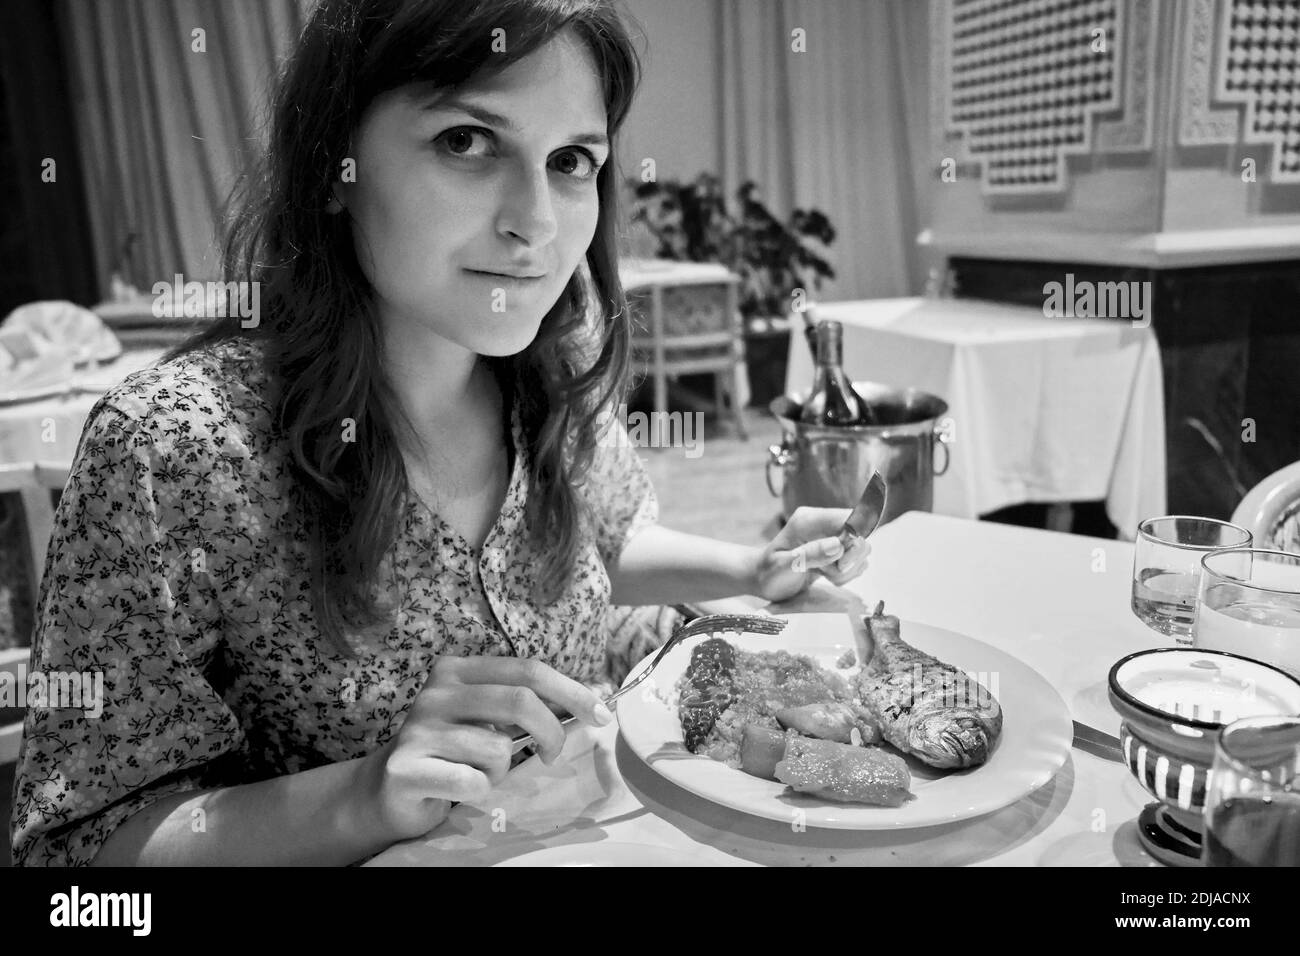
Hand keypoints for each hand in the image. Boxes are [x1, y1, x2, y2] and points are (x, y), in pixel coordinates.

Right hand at [357, 656, 612, 841]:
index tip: (600, 713)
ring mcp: (418, 729)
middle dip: (551, 732)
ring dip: (501, 771)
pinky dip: (479, 792)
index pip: (527, 670)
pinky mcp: (407, 768)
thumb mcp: (486, 719)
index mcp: (458, 671)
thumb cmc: (450, 752)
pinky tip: (460, 790)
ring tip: (478, 773)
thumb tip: (592, 702)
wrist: (387, 790)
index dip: (570, 691)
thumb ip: (526, 706)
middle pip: (519, 701)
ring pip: (497, 750)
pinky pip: (473, 782)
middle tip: (552, 754)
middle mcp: (436, 692)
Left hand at [751, 506, 870, 603]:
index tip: (842, 563)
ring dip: (847, 569)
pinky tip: (827, 576)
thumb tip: (838, 546)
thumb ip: (810, 554)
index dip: (854, 541)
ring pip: (860, 551)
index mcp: (808, 519)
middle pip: (859, 535)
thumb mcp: (784, 566)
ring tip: (824, 574)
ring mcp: (830, 537)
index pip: (848, 519)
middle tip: (829, 572)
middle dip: (850, 560)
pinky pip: (855, 561)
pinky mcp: (835, 550)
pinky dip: (846, 573)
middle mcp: (822, 524)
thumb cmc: (768, 573)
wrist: (762, 580)